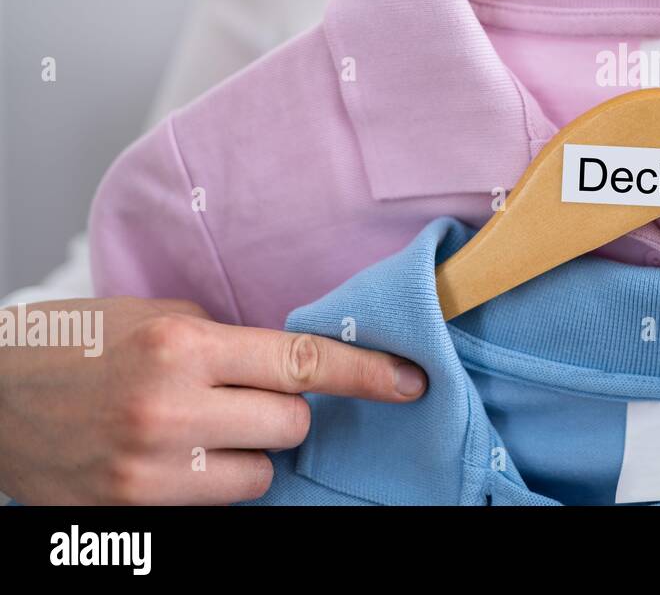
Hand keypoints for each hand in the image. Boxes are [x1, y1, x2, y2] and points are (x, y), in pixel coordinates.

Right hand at [0, 296, 426, 504]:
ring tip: (203, 429)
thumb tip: (301, 362)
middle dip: (285, 410)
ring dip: (251, 452)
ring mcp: (150, 469)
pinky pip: (221, 504)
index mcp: (183, 344)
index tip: (411, 381)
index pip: (304, 361)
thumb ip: (232, 340)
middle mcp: (171, 408)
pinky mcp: (132, 511)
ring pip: (262, 473)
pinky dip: (216, 482)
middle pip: (293, 424)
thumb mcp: (159, 315)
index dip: (367, 373)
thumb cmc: (81, 346)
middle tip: (244, 395)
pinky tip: (182, 458)